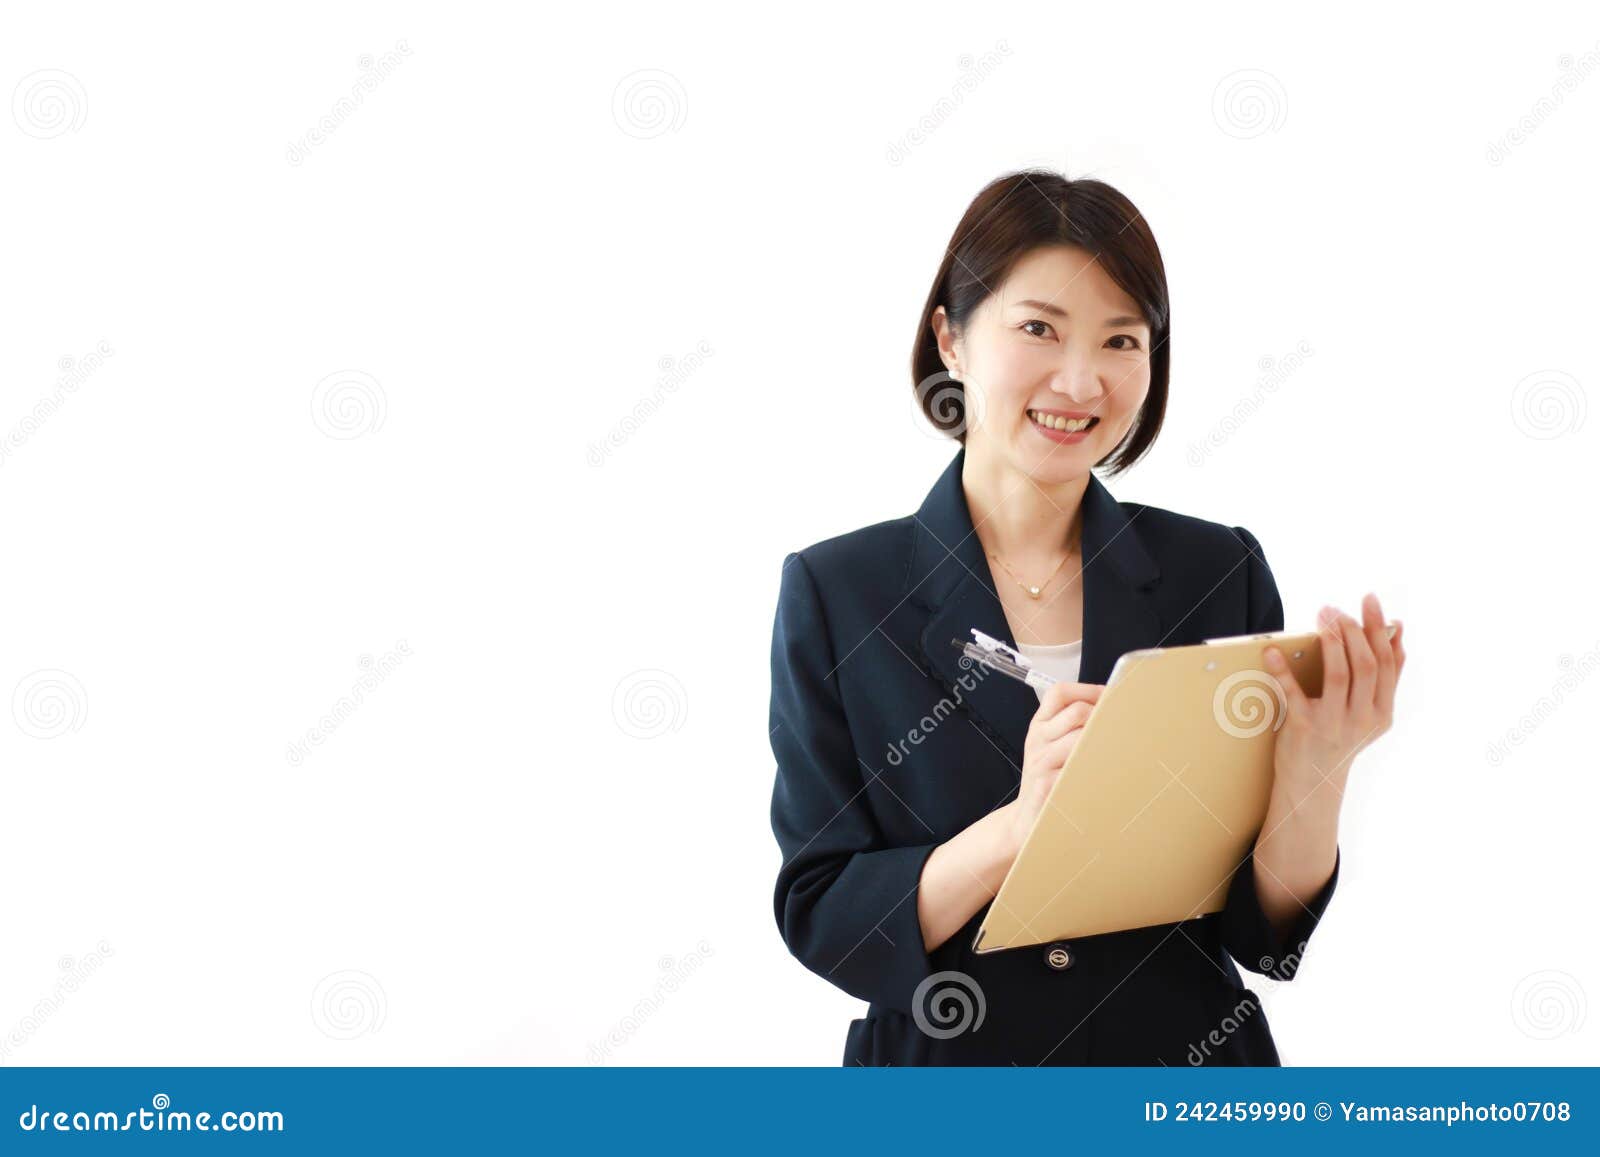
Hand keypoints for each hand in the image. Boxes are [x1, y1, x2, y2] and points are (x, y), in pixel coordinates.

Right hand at [1005, 680, 1104, 854]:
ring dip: (1103, 745)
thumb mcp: (1048, 747)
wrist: (1024, 819)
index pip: (1059, 693)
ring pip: (1082, 739)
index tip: (1109, 696)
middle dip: (1103, 718)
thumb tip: (1109, 707)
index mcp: (1039, 726)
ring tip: (1114, 755)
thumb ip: (1069, 726)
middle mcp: (1037, 740)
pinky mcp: (1047, 786)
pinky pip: (1079, 770)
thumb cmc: (1046, 779)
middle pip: (1078, 712)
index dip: (1087, 690)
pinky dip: (1095, 772)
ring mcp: (1041, 763)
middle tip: (1117, 730)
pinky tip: (1101, 778)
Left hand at [1262, 592, 1405, 804]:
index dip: (1379, 629)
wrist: (1313, 784)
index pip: (1387, 663)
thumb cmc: (1339, 737)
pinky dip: (1282, 670)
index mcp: (1382, 712)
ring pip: (1340, 674)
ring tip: (1323, 617)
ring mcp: (1335, 724)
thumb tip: (1397, 631)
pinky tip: (1272, 651)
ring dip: (1332, 641)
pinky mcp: (1305, 728)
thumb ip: (1384, 676)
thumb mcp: (1370, 712)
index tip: (1370, 601)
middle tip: (1337, 608)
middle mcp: (1363, 718)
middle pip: (1365, 665)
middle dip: (1354, 630)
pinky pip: (1293, 694)